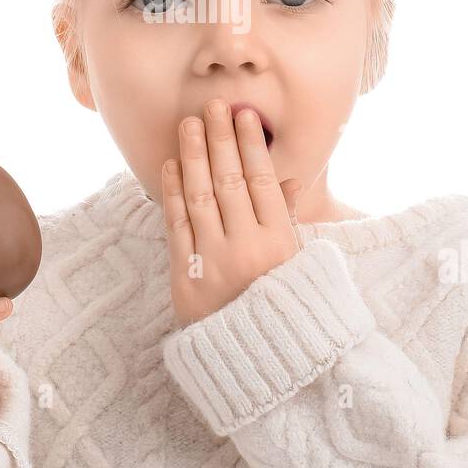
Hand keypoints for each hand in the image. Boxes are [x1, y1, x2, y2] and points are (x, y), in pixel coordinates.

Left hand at [162, 98, 304, 324]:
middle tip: (213, 106)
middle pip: (229, 181)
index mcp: (280, 244)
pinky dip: (172, 191)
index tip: (243, 116)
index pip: (263, 181)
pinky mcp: (186, 276)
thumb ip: (286, 220)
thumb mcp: (296, 263)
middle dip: (220, 139)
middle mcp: (247, 249)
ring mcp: (214, 262)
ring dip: (193, 154)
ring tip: (188, 123)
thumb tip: (286, 180)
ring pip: (200, 196)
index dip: (251, 146)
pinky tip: (172, 163)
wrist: (253, 361)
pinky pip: (177, 224)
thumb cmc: (280, 305)